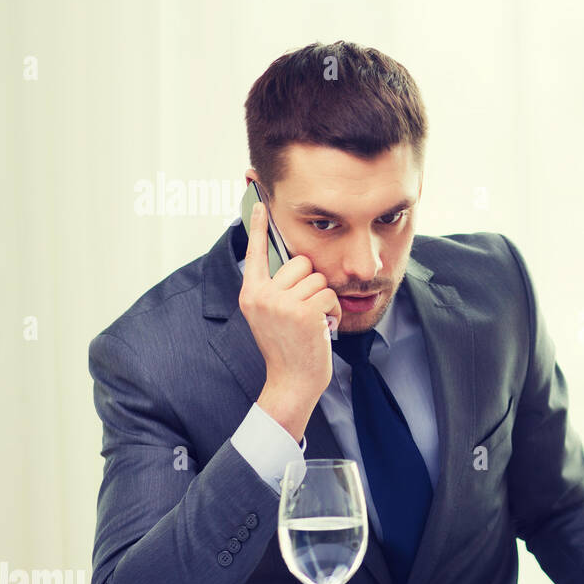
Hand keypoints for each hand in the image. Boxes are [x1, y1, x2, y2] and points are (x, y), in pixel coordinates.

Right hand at [239, 201, 341, 428]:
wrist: (292, 381)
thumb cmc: (287, 347)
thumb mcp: (270, 315)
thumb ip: (275, 289)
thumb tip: (294, 262)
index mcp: (251, 293)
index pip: (255, 253)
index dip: (259, 226)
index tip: (260, 202)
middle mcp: (262, 295)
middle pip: (300, 262)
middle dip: (312, 282)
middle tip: (307, 309)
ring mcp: (281, 303)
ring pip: (318, 278)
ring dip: (324, 299)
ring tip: (314, 320)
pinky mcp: (303, 312)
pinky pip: (329, 295)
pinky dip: (332, 310)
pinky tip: (322, 327)